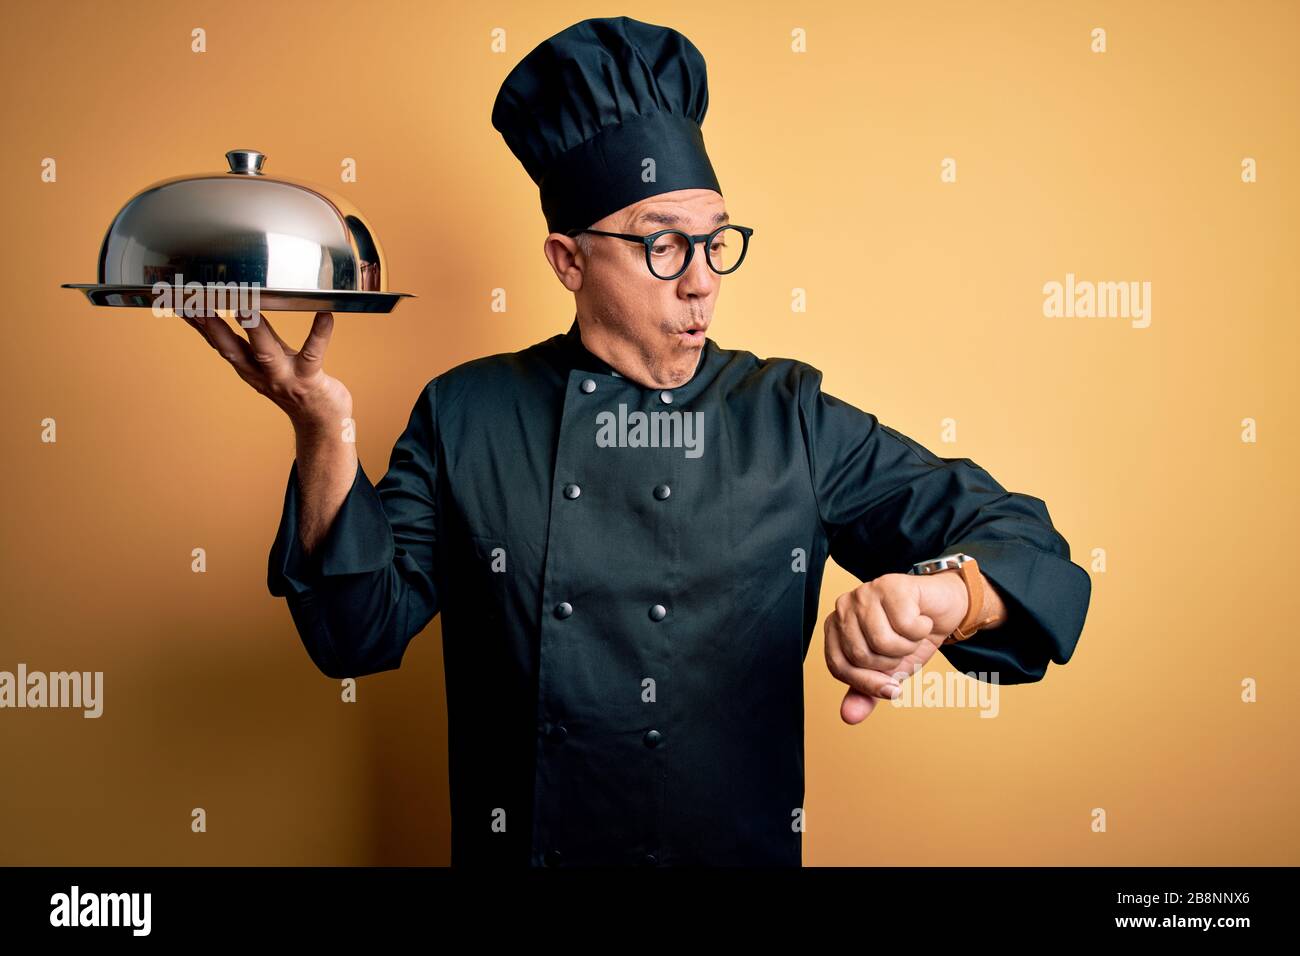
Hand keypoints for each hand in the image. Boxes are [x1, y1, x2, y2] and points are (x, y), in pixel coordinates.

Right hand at [181, 310, 352, 428]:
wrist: (320, 420)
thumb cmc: (293, 384)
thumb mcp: (266, 360)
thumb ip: (252, 336)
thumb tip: (238, 309)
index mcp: (247, 366)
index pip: (216, 341)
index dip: (197, 323)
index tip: (179, 301)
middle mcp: (260, 373)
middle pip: (231, 348)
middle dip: (213, 327)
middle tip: (198, 303)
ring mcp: (283, 377)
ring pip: (266, 352)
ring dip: (255, 331)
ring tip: (247, 308)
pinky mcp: (309, 378)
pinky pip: (314, 354)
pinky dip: (319, 334)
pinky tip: (325, 316)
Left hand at [823, 570, 969, 724]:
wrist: (941, 612)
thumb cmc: (908, 638)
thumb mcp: (888, 672)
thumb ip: (866, 693)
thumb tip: (848, 717)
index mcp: (835, 627)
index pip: (839, 666)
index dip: (866, 683)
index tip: (891, 688)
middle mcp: (844, 606)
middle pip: (861, 656)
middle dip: (892, 662)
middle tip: (903, 647)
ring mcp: (865, 592)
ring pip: (883, 642)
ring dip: (908, 646)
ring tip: (911, 634)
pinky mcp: (891, 584)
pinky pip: (906, 626)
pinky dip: (921, 630)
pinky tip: (921, 619)